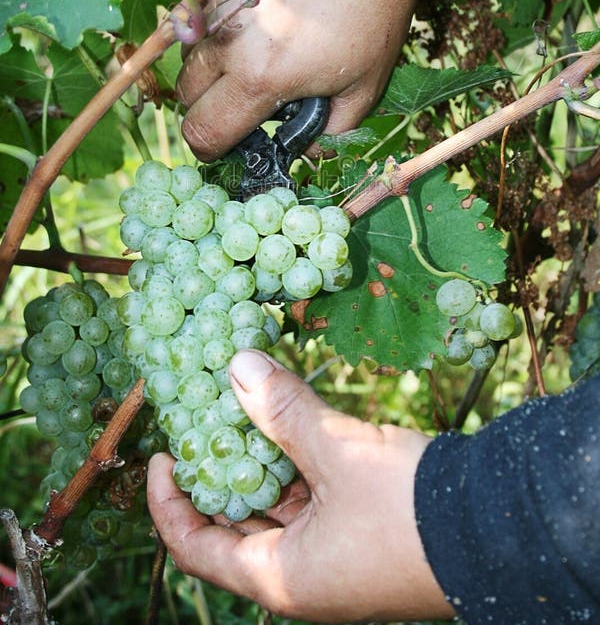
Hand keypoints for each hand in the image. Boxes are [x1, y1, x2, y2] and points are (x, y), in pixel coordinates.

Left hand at [147, 350, 453, 622]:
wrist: (497, 530)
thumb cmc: (406, 508)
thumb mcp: (337, 452)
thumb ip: (284, 409)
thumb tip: (236, 364)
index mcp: (281, 578)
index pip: (196, 549)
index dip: (168, 502)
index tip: (164, 455)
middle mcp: (301, 575)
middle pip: (235, 527)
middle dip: (217, 473)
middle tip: (205, 422)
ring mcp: (333, 556)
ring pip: (277, 508)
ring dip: (260, 460)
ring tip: (244, 408)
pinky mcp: (359, 533)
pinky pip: (311, 499)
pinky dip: (296, 462)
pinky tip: (294, 420)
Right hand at [176, 0, 440, 160]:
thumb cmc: (373, 15)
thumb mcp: (363, 89)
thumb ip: (327, 134)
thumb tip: (301, 151)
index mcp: (259, 77)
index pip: (203, 132)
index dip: (211, 148)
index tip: (228, 144)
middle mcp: (226, 41)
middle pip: (184, 95)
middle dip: (207, 108)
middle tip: (242, 102)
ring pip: (187, 53)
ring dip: (208, 66)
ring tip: (252, 55)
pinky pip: (196, 11)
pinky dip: (212, 25)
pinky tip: (252, 17)